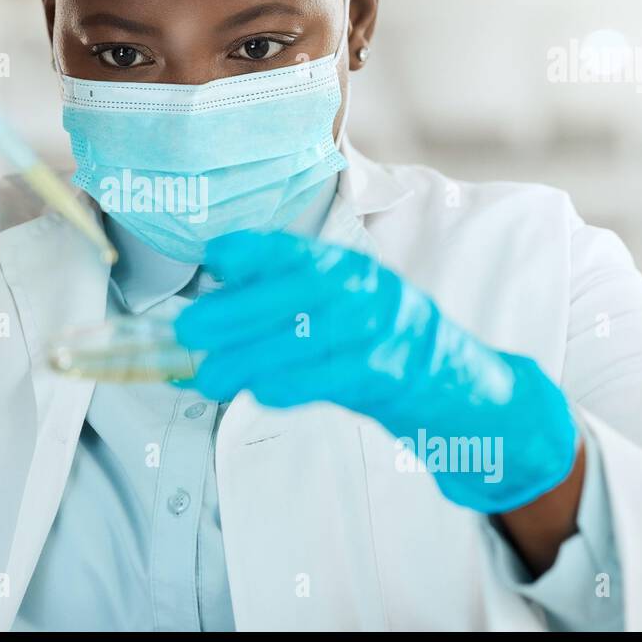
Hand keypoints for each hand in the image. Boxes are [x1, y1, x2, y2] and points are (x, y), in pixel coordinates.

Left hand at [174, 231, 579, 514]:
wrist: (453, 384)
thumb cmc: (379, 342)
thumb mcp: (341, 303)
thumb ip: (289, 293)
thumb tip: (218, 287)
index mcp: (350, 267)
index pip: (295, 250)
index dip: (251, 251)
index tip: (213, 257)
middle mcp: (366, 291)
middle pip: (290, 296)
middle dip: (231, 314)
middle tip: (188, 331)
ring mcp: (379, 332)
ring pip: (299, 343)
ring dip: (245, 361)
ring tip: (208, 376)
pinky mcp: (384, 375)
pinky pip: (323, 380)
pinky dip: (285, 386)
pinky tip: (258, 390)